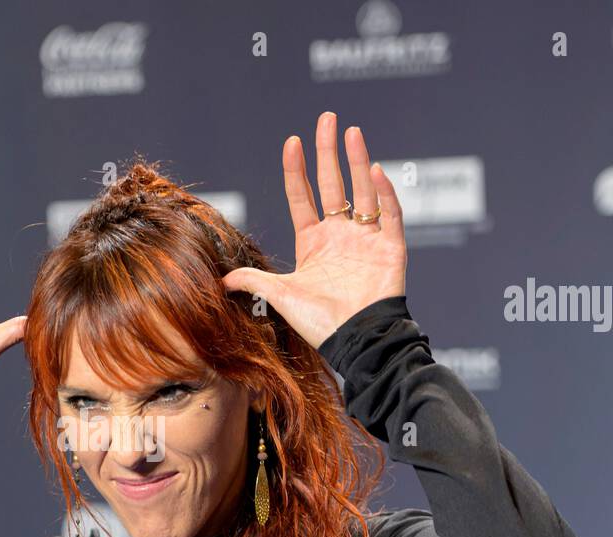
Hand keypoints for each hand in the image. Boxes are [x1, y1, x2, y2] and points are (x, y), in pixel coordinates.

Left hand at [221, 113, 406, 349]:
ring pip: (362, 192)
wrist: (357, 342)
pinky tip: (374, 170)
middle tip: (327, 118)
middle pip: (334, 184)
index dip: (296, 171)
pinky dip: (384, 193)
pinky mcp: (390, 248)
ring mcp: (366, 239)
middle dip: (329, 152)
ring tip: (352, 132)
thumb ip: (255, 281)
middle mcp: (340, 235)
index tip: (291, 142)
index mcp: (313, 242)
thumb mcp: (281, 297)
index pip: (303, 197)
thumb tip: (221, 278)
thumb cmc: (321, 323)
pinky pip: (390, 214)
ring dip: (357, 161)